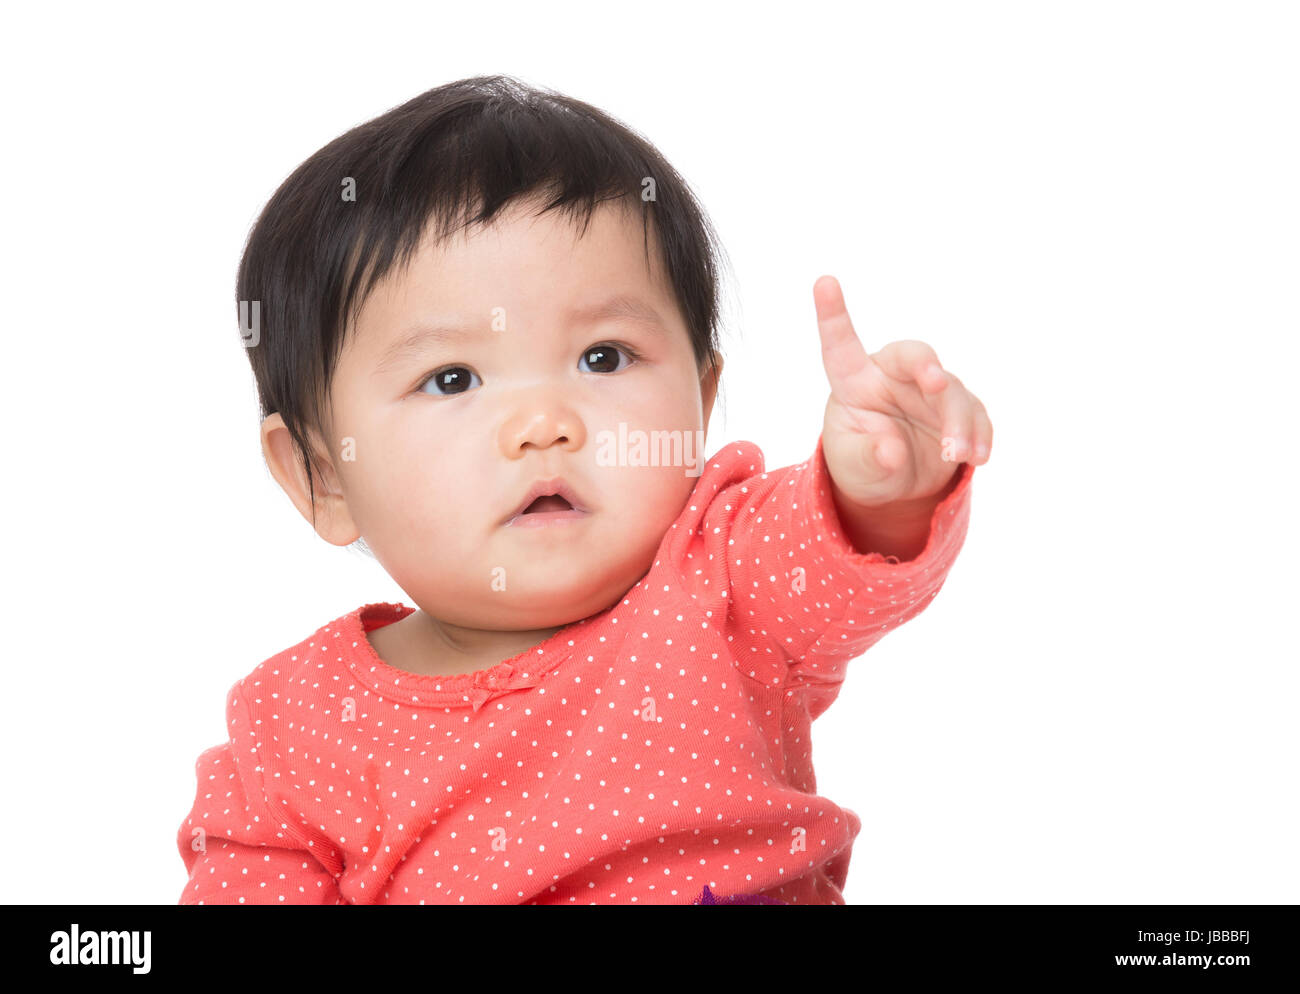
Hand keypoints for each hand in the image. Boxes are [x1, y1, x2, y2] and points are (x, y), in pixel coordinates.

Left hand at [815, 275, 992, 508]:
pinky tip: (978, 457)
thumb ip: (867, 457)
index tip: (823, 282)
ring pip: (952, 391)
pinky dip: (979, 435)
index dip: (832, 313)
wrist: (897, 482)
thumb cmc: (863, 462)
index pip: (840, 344)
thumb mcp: (855, 468)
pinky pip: (975, 414)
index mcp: (854, 381)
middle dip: (926, 364)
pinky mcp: (959, 407)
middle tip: (936, 382)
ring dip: (958, 423)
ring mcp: (930, 389)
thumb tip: (891, 453)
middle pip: (912, 355)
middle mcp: (894, 376)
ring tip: (956, 455)